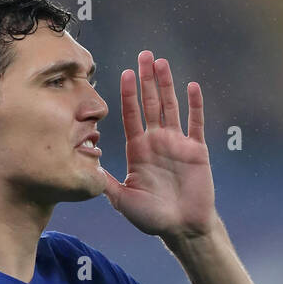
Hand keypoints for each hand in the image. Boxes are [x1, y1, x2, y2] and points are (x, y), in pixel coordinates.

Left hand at [102, 50, 216, 241]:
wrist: (183, 229)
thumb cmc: (152, 218)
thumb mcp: (122, 200)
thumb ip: (106, 182)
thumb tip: (86, 166)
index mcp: (138, 150)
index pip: (131, 116)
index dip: (128, 95)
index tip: (123, 73)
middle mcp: (156, 142)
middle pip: (150, 104)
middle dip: (146, 80)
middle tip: (143, 55)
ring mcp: (177, 144)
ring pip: (171, 107)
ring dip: (167, 84)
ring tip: (161, 62)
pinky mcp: (196, 150)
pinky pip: (196, 123)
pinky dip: (195, 105)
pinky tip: (191, 86)